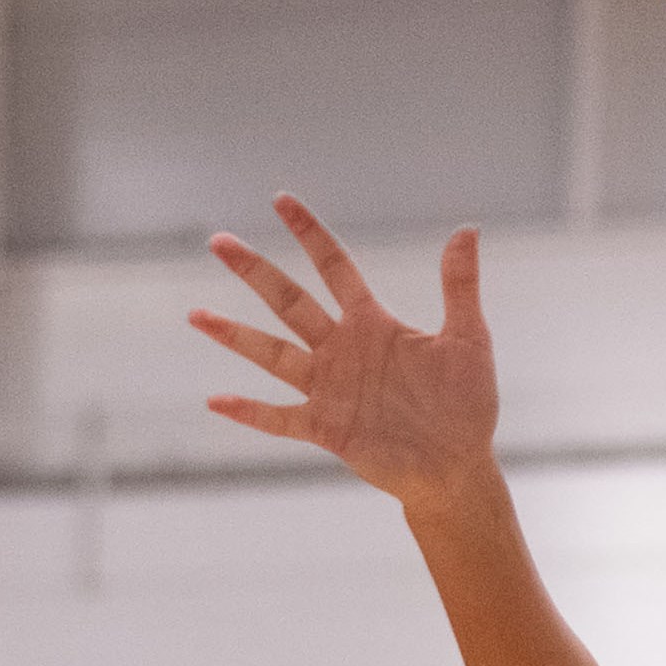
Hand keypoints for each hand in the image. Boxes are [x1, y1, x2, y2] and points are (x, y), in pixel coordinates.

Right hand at [192, 195, 499, 508]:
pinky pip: (280, 418)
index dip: (309, 234)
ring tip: (196, 315)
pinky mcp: (326, 429)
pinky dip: (250, 412)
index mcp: (373, 324)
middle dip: (255, 272)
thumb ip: (460, 286)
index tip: (281, 200)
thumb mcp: (469, 339)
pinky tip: (216, 400)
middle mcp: (343, 350)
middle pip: (290, 302)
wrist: (458, 466)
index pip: (334, 268)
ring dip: (235, 336)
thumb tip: (468, 229)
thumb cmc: (467, 404)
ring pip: (273, 354)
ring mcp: (330, 389)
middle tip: (218, 241)